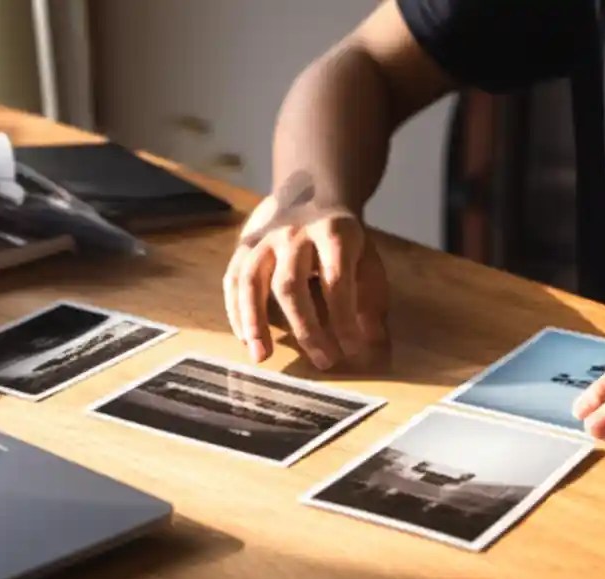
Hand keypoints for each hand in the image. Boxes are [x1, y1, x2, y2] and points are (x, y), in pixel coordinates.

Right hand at [223, 189, 388, 369]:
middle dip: (305, 328)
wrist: (311, 191)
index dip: (344, 318)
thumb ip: (371, 296)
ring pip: (251, 280)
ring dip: (254, 322)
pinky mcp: (244, 246)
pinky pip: (233, 280)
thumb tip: (370, 339)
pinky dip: (235, 312)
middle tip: (323, 361)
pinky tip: (245, 340)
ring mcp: (264, 239)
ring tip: (261, 357)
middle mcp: (293, 233)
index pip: (335, 280)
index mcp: (332, 233)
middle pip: (290, 284)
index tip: (352, 349)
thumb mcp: (367, 257)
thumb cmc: (343, 238)